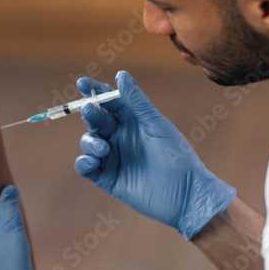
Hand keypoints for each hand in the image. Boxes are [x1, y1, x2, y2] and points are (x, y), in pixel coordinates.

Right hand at [73, 70, 235, 239]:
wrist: (185, 194)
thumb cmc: (177, 156)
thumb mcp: (157, 125)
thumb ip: (137, 102)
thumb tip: (121, 75)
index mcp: (132, 121)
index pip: (109, 101)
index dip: (95, 91)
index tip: (83, 83)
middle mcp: (120, 136)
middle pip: (95, 120)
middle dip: (90, 114)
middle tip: (90, 110)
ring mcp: (112, 157)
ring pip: (88, 142)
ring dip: (90, 141)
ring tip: (102, 148)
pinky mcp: (107, 177)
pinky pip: (86, 167)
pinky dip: (84, 162)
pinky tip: (93, 162)